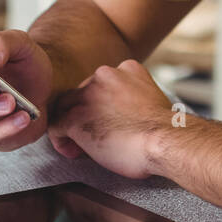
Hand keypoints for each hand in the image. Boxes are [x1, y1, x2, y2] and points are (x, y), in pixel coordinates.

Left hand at [49, 59, 174, 178]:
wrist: (165, 140)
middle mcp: (104, 75)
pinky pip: (56, 127)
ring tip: (80, 147)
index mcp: (126, 69)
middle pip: (81, 94)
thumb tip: (120, 117)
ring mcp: (88, 95)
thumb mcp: (151, 100)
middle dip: (84, 115)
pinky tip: (72, 151)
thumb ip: (132, 99)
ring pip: (66, 108)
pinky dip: (61, 140)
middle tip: (93, 137)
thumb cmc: (164, 131)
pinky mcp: (76, 117)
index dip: (99, 105)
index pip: (100, 83)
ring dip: (71, 127)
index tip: (105, 122)